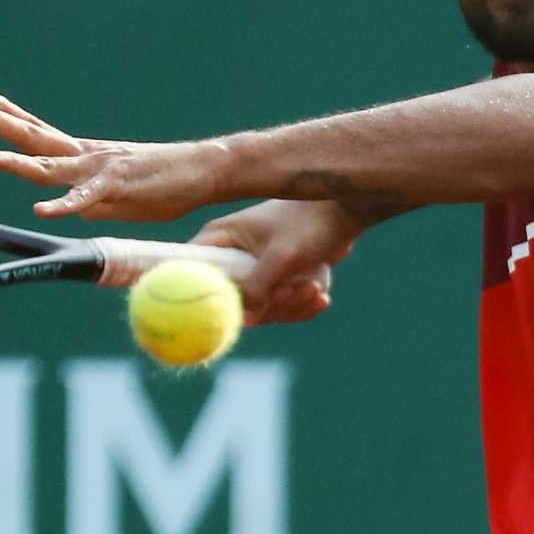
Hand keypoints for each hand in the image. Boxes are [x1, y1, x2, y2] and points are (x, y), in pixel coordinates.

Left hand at [0, 83, 225, 220]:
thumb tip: (70, 208)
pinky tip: (41, 210)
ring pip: (49, 166)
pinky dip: (63, 205)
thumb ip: (91, 199)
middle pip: (34, 137)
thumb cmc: (166, 182)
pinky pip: (85, 198)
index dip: (8, 113)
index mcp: (85, 154)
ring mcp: (100, 168)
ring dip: (15, 162)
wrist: (205, 169)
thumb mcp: (119, 193)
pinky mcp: (118, 186)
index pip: (38, 130)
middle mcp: (86, 155)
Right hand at [194, 199, 356, 324]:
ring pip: (261, 307)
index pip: (191, 272)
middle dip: (269, 303)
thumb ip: (258, 286)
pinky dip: (301, 306)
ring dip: (290, 305)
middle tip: (292, 290)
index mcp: (219, 238)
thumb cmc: (308, 224)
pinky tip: (320, 296)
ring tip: (314, 288)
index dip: (204, 295)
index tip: (233, 307)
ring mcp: (252, 270)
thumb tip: (244, 320)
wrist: (342, 213)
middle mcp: (230, 255)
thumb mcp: (281, 256)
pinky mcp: (273, 280)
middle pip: (232, 300)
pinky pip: (280, 307)